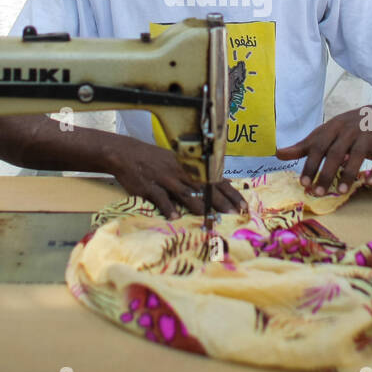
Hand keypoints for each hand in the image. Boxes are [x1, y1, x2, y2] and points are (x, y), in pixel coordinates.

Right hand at [107, 138, 246, 219]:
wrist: (127, 153)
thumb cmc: (156, 160)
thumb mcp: (179, 162)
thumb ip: (197, 175)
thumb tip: (220, 186)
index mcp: (190, 166)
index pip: (216, 179)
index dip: (231, 192)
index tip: (244, 205)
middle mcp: (181, 171)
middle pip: (205, 187)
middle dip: (221, 201)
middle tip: (235, 213)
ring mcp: (165, 178)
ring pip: (186, 192)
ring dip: (200, 206)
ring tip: (211, 218)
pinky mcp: (149, 186)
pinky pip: (160, 197)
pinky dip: (168, 206)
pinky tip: (175, 217)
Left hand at [275, 108, 371, 196]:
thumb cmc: (341, 130)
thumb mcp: (322, 134)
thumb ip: (302, 146)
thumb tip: (277, 154)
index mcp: (331, 128)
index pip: (318, 147)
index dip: (310, 165)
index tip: (303, 183)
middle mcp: (348, 131)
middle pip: (336, 152)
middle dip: (327, 173)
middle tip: (318, 192)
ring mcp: (366, 137)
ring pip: (358, 155)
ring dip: (349, 173)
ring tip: (341, 191)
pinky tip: (369, 182)